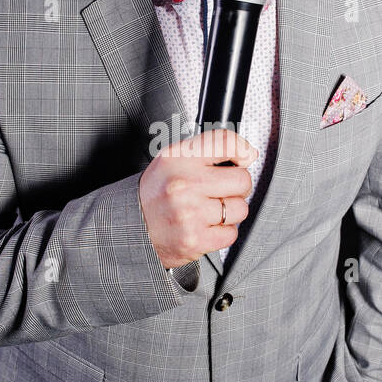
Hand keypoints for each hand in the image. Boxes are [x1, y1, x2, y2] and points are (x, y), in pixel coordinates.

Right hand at [138, 128, 258, 269]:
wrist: (131, 227)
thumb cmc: (155, 193)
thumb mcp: (173, 159)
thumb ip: (209, 150)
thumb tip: (249, 154)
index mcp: (178, 158)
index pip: (226, 142)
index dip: (242, 150)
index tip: (242, 159)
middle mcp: (184, 184)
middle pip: (242, 180)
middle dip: (236, 187)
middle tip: (219, 190)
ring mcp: (190, 213)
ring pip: (240, 208)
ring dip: (229, 211)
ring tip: (209, 210)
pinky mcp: (195, 240)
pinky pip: (231, 233)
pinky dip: (222, 232)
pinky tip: (205, 226)